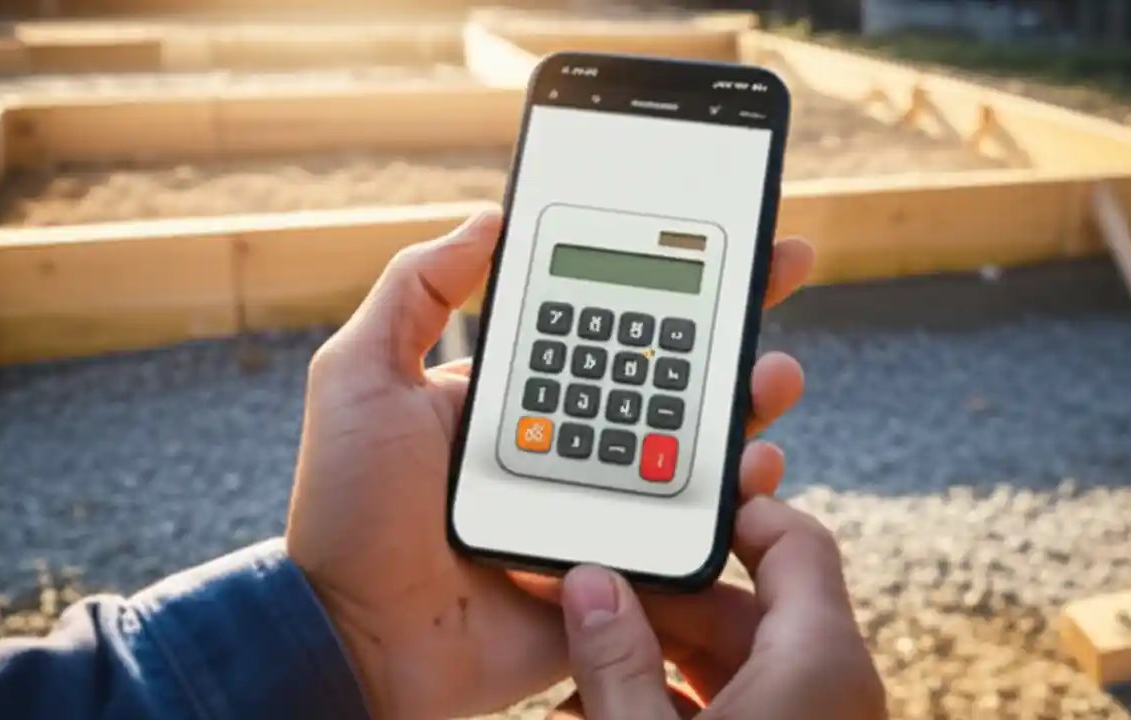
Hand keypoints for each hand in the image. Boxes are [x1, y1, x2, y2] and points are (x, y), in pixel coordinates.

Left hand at [285, 208, 815, 717]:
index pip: (599, 322)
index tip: (713, 234)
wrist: (360, 636)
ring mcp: (596, 502)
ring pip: (690, 444)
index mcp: (516, 394)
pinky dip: (734, 496)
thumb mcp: (363, 378)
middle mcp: (565, 440)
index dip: (658, 277)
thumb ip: (416, 292)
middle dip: (728, 322)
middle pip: (663, 373)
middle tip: (780, 270)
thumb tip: (489, 218)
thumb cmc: (350, 510)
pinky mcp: (617, 563)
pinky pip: (688, 526)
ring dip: (745, 402)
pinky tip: (755, 464)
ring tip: (774, 372)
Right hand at [554, 499, 886, 719]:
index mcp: (821, 661)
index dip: (727, 509)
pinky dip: (681, 696)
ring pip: (739, 657)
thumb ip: (616, 661)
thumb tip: (590, 583)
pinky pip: (745, 702)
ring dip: (660, 654)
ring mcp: (816, 719)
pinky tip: (609, 706)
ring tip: (581, 661)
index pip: (793, 538)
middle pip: (746, 601)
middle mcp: (834, 685)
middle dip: (659, 598)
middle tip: (585, 594)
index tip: (655, 505)